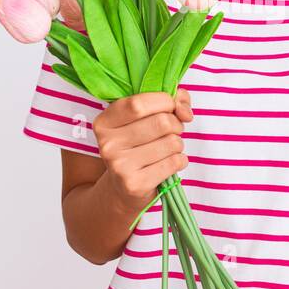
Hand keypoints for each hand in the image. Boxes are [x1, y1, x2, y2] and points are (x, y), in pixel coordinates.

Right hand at [92, 88, 192, 212]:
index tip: (170, 106)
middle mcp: (108, 144)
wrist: (125, 188)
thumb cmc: (139, 145)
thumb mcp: (146, 116)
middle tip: (171, 131)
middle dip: (176, 124)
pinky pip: (174, 162)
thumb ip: (171, 100)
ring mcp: (120, 166)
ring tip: (168, 149)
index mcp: (105, 122)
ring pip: (171, 142)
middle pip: (161, 122)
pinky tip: (169, 163)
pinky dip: (181, 160)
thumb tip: (184, 112)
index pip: (138, 104)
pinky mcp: (135, 184)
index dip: (164, 101)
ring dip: (178, 144)